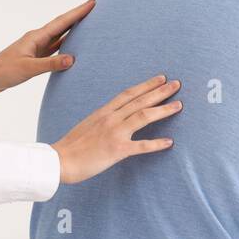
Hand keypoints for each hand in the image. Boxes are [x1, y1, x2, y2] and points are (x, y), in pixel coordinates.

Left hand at [0, 0, 95, 97]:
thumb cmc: (3, 71)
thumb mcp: (28, 68)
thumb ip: (50, 64)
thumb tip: (72, 59)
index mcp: (36, 37)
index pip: (62, 22)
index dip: (78, 12)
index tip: (92, 2)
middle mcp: (37, 40)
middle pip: (62, 25)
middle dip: (78, 16)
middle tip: (94, 7)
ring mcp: (35, 48)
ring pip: (58, 36)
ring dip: (72, 30)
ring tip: (88, 24)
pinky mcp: (34, 58)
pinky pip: (54, 49)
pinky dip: (64, 46)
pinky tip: (72, 47)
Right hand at [51, 75, 181, 183]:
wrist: (60, 160)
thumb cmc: (71, 146)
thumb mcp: (87, 126)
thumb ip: (102, 120)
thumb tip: (114, 118)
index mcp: (103, 112)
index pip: (128, 94)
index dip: (146, 85)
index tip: (160, 78)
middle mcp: (110, 119)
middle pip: (140, 101)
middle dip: (160, 91)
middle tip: (177, 84)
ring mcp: (114, 133)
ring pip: (143, 116)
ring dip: (163, 110)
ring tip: (179, 105)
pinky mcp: (117, 150)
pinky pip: (141, 146)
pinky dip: (157, 144)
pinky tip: (170, 142)